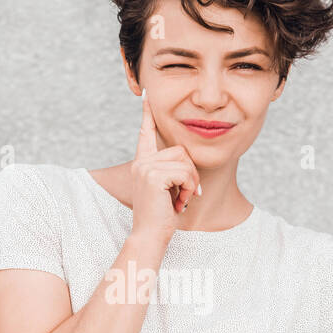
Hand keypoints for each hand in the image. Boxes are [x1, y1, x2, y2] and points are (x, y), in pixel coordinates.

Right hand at [130, 87, 201, 238]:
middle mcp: (141, 162)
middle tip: (185, 195)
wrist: (150, 237)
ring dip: (190, 183)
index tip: (147, 95)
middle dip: (190, 174)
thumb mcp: (168, 190)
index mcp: (143, 163)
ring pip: (185, 162)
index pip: (146, 133)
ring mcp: (145, 167)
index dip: (148, 114)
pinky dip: (189, 189)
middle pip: (180, 150)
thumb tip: (186, 157)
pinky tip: (179, 203)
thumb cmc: (161, 218)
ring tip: (180, 200)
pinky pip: (185, 173)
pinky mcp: (153, 175)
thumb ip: (172, 172)